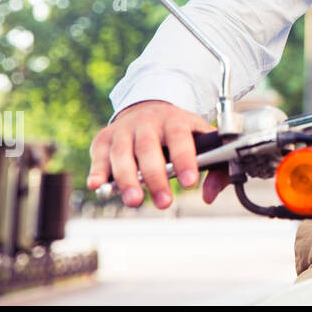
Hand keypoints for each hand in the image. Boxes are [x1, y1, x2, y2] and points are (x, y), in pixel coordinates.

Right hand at [87, 100, 216, 208]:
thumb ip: (214, 166)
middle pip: (148, 148)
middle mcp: (147, 123)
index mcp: (174, 120)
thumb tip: (209, 196)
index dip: (185, 159)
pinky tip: (98, 186)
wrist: (148, 109)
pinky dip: (97, 172)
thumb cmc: (177, 130)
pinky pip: (99, 157)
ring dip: (127, 180)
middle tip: (164, 202)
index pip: (180, 137)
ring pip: (122, 154)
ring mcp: (123, 130)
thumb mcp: (201, 138)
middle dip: (155, 177)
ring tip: (135, 201)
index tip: (189, 182)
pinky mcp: (103, 140)